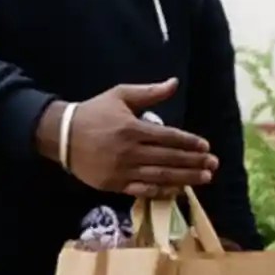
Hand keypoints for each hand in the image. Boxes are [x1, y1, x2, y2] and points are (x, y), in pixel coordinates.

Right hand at [36, 78, 217, 197]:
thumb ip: (150, 92)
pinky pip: (142, 191)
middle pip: (168, 159)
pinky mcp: (114, 185)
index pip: (168, 138)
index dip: (189, 143)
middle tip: (213, 164)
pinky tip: (177, 191)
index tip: (206, 146)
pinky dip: (161, 192)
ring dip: (184, 178)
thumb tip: (174, 83)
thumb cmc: (95, 112)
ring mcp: (122, 171)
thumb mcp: (121, 95)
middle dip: (193, 162)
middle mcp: (129, 151)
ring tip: (204, 178)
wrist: (62, 135)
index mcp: (132, 128)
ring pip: (159, 177)